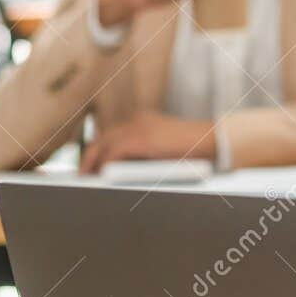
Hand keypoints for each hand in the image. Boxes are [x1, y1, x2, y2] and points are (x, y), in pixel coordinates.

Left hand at [80, 112, 217, 173]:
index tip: (92, 163)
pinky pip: (112, 153)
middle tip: (83, 172)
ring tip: (85, 176)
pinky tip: (99, 174)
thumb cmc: (195, 149)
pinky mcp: (140, 140)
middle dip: (90, 156)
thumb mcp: (165, 147)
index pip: (113, 134)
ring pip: (103, 144)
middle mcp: (137, 120)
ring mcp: (137, 128)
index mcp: (143, 120)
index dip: (100, 149)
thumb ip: (145, 152)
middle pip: (103, 137)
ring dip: (91, 161)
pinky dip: (103, 164)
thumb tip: (123, 168)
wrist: (212, 141)